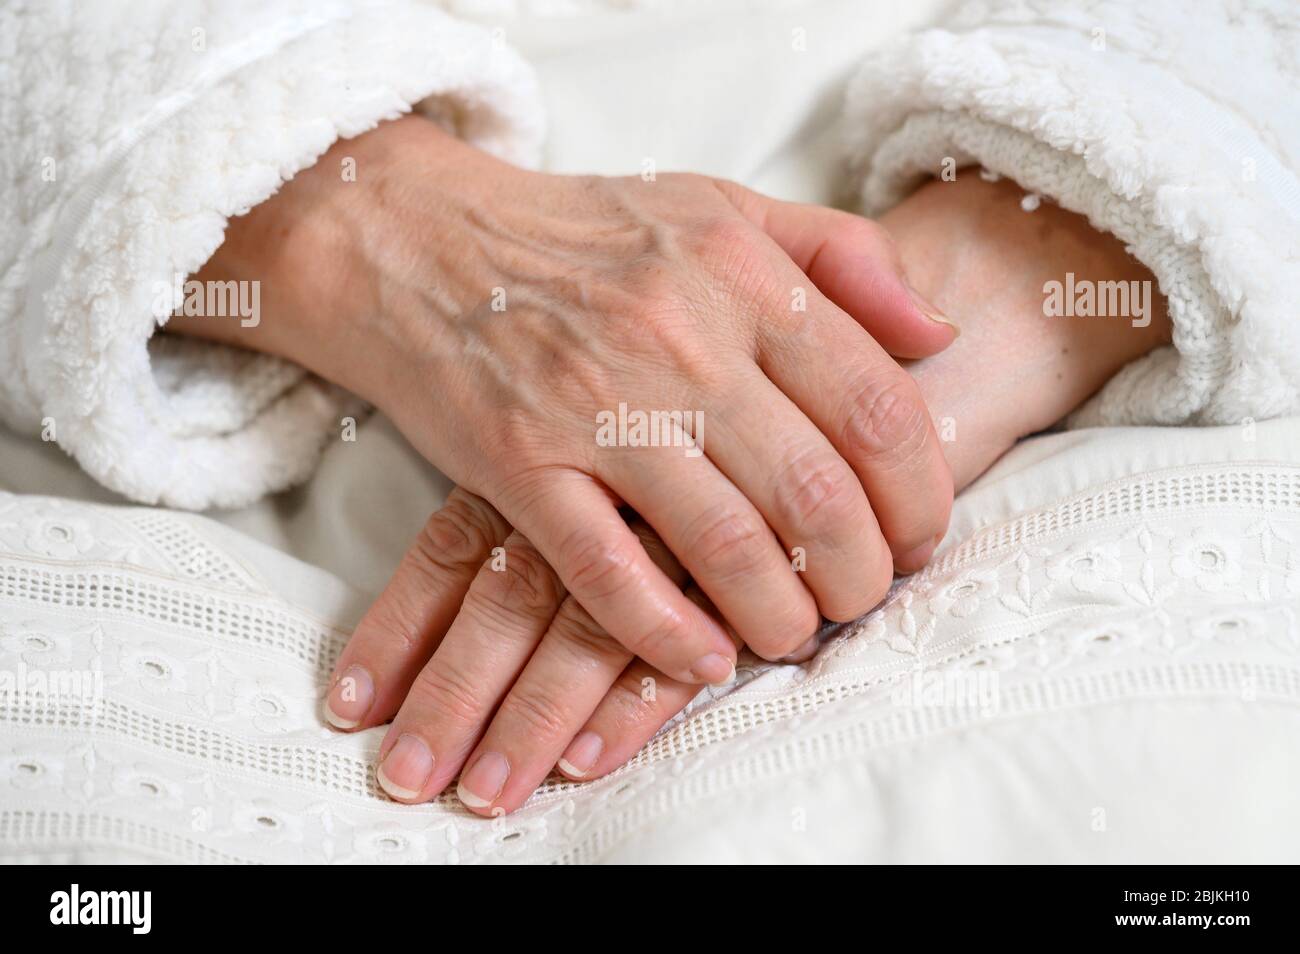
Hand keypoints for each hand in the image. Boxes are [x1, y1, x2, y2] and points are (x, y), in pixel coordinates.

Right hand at [327, 170, 1171, 812]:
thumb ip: (841, 256)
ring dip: (779, 616)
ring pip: (727, 544)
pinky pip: (608, 572)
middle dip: (863, 572)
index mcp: (742, 275)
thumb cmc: (583, 235)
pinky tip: (702, 660)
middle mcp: (679, 339)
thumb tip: (938, 335)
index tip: (921, 538)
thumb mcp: (722, 205)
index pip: (878, 406)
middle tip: (862, 599)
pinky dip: (666, 633)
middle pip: (815, 490)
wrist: (420, 242)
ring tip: (792, 634)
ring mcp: (595, 405)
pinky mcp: (520, 463)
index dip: (922, 494)